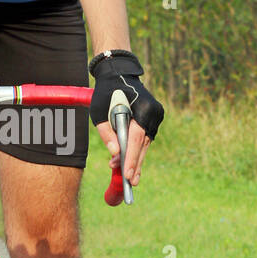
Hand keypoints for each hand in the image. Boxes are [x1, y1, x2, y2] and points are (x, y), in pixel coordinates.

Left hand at [88, 49, 162, 188]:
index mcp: (142, 110)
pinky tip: (130, 162)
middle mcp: (153, 113)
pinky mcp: (154, 117)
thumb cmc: (105, 93)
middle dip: (135, 164)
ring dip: (135, 158)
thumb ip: (107, 134)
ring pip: (145, 143)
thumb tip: (115, 155)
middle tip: (130, 183)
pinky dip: (138, 149)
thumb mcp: (99, 113)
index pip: (137, 140)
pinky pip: (146, 138)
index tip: (129, 176)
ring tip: (128, 176)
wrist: (118, 74)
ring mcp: (156, 115)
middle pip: (144, 145)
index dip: (132, 159)